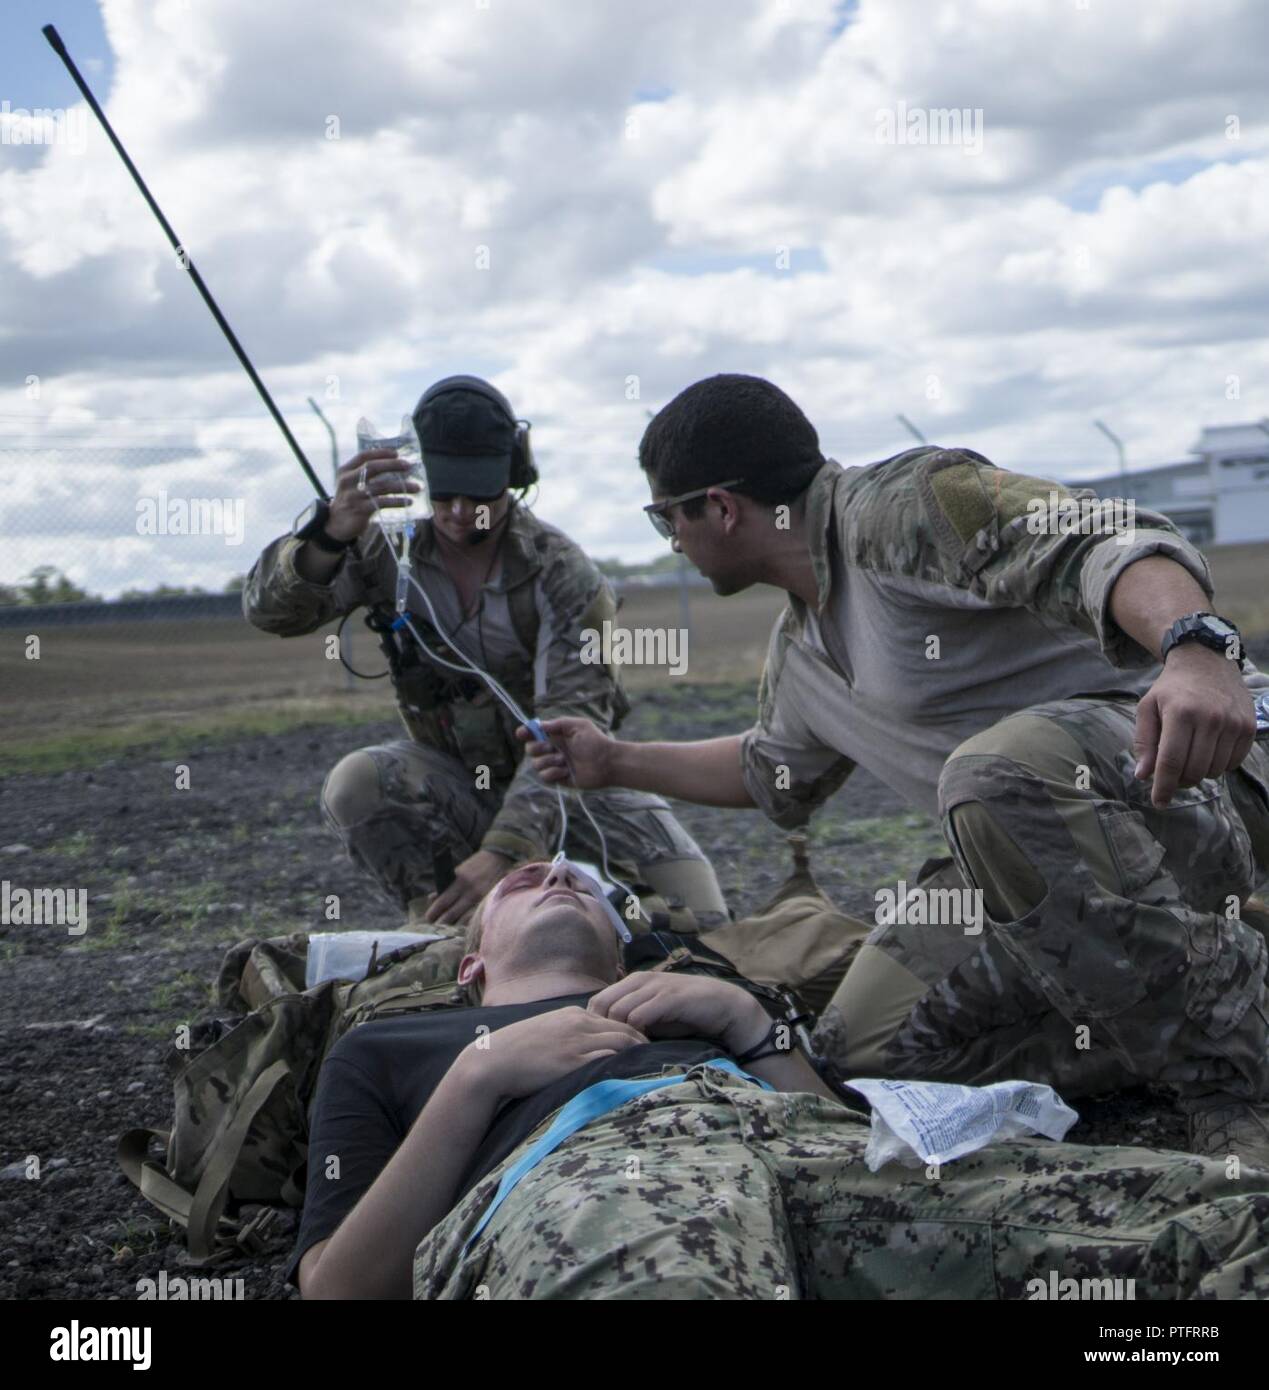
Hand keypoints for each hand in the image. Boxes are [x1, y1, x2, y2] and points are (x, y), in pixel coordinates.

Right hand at [323, 448, 421, 542]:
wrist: (336, 524)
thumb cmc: (350, 500)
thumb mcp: (351, 483)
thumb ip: (364, 474)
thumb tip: (392, 464)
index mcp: (345, 471)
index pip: (363, 456)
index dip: (381, 453)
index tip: (396, 453)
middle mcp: (348, 480)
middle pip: (372, 467)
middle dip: (392, 465)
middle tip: (408, 465)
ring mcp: (354, 495)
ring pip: (381, 486)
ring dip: (401, 486)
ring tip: (417, 487)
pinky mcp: (360, 509)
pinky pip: (382, 503)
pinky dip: (397, 502)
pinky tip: (408, 502)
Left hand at [423, 848, 512, 925]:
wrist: (496, 858)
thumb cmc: (474, 866)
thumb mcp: (458, 872)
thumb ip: (445, 886)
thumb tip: (431, 899)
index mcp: (459, 881)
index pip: (442, 902)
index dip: (433, 913)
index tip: (428, 919)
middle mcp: (470, 891)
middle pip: (451, 914)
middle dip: (441, 923)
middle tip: (435, 928)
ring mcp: (480, 899)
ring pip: (463, 920)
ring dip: (453, 926)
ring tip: (446, 930)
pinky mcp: (489, 903)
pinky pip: (475, 918)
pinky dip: (466, 923)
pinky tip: (461, 927)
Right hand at [460, 1006, 648, 1102]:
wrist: (493, 1060)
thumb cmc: (516, 1049)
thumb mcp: (545, 1031)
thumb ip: (567, 1033)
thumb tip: (583, 1044)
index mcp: (572, 1013)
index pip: (612, 1017)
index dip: (632, 1028)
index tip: (644, 1040)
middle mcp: (578, 1023)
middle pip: (623, 1027)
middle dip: (643, 1039)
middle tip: (658, 1051)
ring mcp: (575, 1042)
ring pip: (620, 1041)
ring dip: (639, 1052)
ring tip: (654, 1062)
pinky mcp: (571, 1062)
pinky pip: (607, 1059)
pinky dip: (624, 1063)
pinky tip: (635, 1070)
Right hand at [517, 717, 615, 787]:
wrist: (606, 762)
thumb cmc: (595, 742)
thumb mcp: (578, 725)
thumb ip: (557, 724)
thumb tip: (539, 725)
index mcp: (556, 736)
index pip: (534, 734)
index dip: (525, 733)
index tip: (522, 733)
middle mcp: (553, 750)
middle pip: (530, 749)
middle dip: (538, 748)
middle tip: (552, 747)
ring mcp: (555, 765)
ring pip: (536, 764)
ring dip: (549, 761)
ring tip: (565, 760)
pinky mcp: (558, 779)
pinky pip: (544, 777)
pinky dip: (554, 773)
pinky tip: (566, 771)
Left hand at [588, 973, 769, 1056]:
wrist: (722, 1005)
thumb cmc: (685, 1013)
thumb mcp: (653, 1012)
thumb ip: (631, 1017)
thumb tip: (606, 1036)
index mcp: (633, 981)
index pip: (597, 1000)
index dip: (596, 1023)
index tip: (605, 1043)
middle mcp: (640, 979)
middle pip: (602, 1005)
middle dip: (604, 1029)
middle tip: (614, 1048)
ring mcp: (655, 987)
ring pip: (618, 1011)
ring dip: (621, 1033)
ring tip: (630, 1049)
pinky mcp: (668, 997)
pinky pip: (639, 1016)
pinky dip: (637, 1034)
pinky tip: (645, 1045)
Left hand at [1133, 645, 1255, 806]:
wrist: (1207, 661)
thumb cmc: (1172, 688)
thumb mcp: (1147, 707)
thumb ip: (1144, 742)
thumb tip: (1143, 775)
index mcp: (1181, 713)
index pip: (1171, 761)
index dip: (1164, 786)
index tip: (1158, 802)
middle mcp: (1210, 718)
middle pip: (1194, 770)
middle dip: (1179, 780)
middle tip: (1172, 774)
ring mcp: (1233, 723)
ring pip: (1214, 770)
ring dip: (1199, 773)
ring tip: (1189, 758)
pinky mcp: (1249, 727)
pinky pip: (1233, 763)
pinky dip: (1218, 766)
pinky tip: (1207, 751)